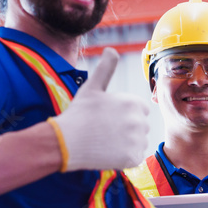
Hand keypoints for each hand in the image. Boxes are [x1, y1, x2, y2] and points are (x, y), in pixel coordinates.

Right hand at [50, 48, 149, 171]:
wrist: (67, 141)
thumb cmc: (79, 113)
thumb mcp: (92, 87)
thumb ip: (106, 68)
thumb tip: (111, 49)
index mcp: (134, 103)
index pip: (139, 109)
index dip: (123, 113)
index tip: (107, 117)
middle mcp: (140, 121)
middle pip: (140, 126)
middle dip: (127, 128)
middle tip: (104, 130)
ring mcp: (137, 141)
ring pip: (138, 142)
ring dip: (126, 143)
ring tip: (105, 141)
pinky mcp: (133, 158)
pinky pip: (135, 157)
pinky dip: (124, 157)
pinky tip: (108, 152)